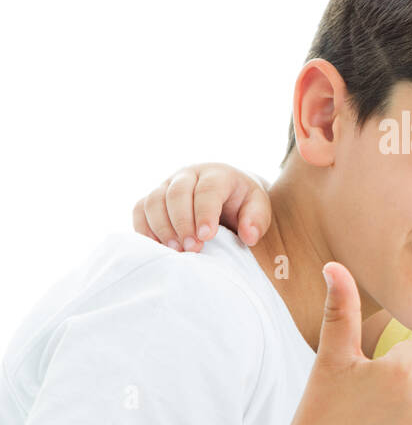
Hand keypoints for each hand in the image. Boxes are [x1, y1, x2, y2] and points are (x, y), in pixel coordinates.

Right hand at [133, 164, 271, 251]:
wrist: (227, 196)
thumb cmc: (243, 204)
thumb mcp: (259, 207)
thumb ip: (257, 219)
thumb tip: (249, 236)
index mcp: (217, 174)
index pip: (207, 189)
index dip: (204, 213)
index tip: (206, 237)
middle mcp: (189, 175)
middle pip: (176, 193)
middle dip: (182, 223)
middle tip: (192, 249)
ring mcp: (168, 185)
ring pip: (154, 201)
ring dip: (162, 228)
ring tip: (176, 251)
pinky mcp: (154, 199)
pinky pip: (140, 210)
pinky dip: (145, 230)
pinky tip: (159, 248)